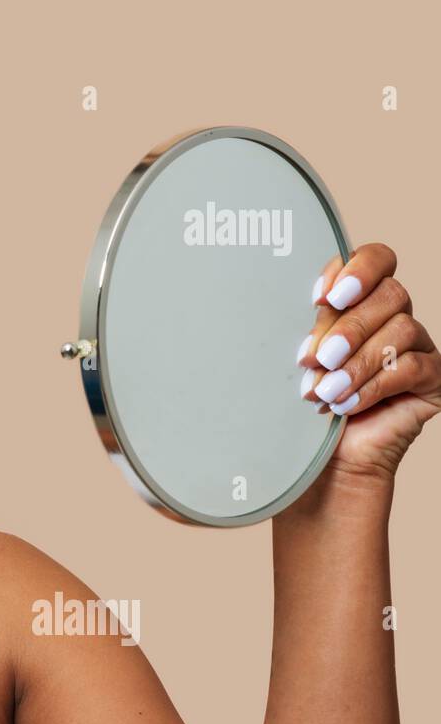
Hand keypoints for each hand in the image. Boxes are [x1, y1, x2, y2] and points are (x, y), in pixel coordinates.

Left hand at [298, 242, 440, 485]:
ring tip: (324, 390)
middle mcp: (393, 317)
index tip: (321, 297)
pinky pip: (412, 368)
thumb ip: (305, 326)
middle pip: (391, 293)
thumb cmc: (300, 409)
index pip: (376, 259)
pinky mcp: (431, 380)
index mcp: (360, 300)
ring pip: (402, 329)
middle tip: (318, 357)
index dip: (355, 269)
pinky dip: (374, 385)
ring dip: (358, 361)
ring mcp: (416, 347)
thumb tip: (297, 303)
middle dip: (350, 325)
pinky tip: (346, 404)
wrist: (319, 464)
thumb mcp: (298, 359)